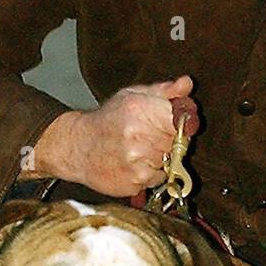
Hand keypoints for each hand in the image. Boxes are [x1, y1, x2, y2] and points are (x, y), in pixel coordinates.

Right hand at [31, 76, 198, 196]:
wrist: (77, 147)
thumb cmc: (108, 119)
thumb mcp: (133, 96)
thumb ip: (164, 91)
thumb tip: (187, 83)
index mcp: (139, 110)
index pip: (181, 119)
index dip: (182, 122)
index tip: (174, 122)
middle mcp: (138, 136)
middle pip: (178, 142)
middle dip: (170, 140)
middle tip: (150, 136)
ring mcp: (136, 161)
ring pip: (170, 162)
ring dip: (161, 158)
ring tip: (140, 150)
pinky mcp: (135, 182)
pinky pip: (158, 178)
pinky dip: (151, 173)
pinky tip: (134, 164)